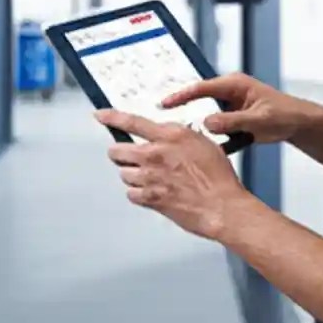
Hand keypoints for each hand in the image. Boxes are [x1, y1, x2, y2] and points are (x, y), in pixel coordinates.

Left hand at [95, 108, 252, 240]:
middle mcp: (155, 154)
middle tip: (128, 157)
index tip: (101, 116)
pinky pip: (131, 194)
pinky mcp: (149, 198)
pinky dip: (137, 193)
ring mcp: (150, 177)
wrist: (222, 206)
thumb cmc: (218, 178)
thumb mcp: (203, 143)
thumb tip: (165, 134)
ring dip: (132, 174)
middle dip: (120, 153)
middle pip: (118, 150)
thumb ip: (179, 136)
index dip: (112, 117)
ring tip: (149, 177)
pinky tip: (150, 192)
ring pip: (123, 173)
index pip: (132, 121)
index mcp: (170, 136)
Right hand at [161, 72, 311, 144]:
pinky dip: (211, 136)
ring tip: (181, 136)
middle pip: (200, 99)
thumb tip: (208, 123)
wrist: (299, 123)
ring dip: (198, 126)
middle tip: (164, 118)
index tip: (166, 103)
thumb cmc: (285, 114)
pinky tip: (204, 147)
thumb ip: (233, 121)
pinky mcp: (233, 118)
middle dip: (184, 108)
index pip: (202, 87)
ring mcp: (231, 106)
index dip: (182, 95)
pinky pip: (217, 126)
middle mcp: (230, 92)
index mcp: (234, 84)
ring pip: (207, 115)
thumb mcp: (259, 119)